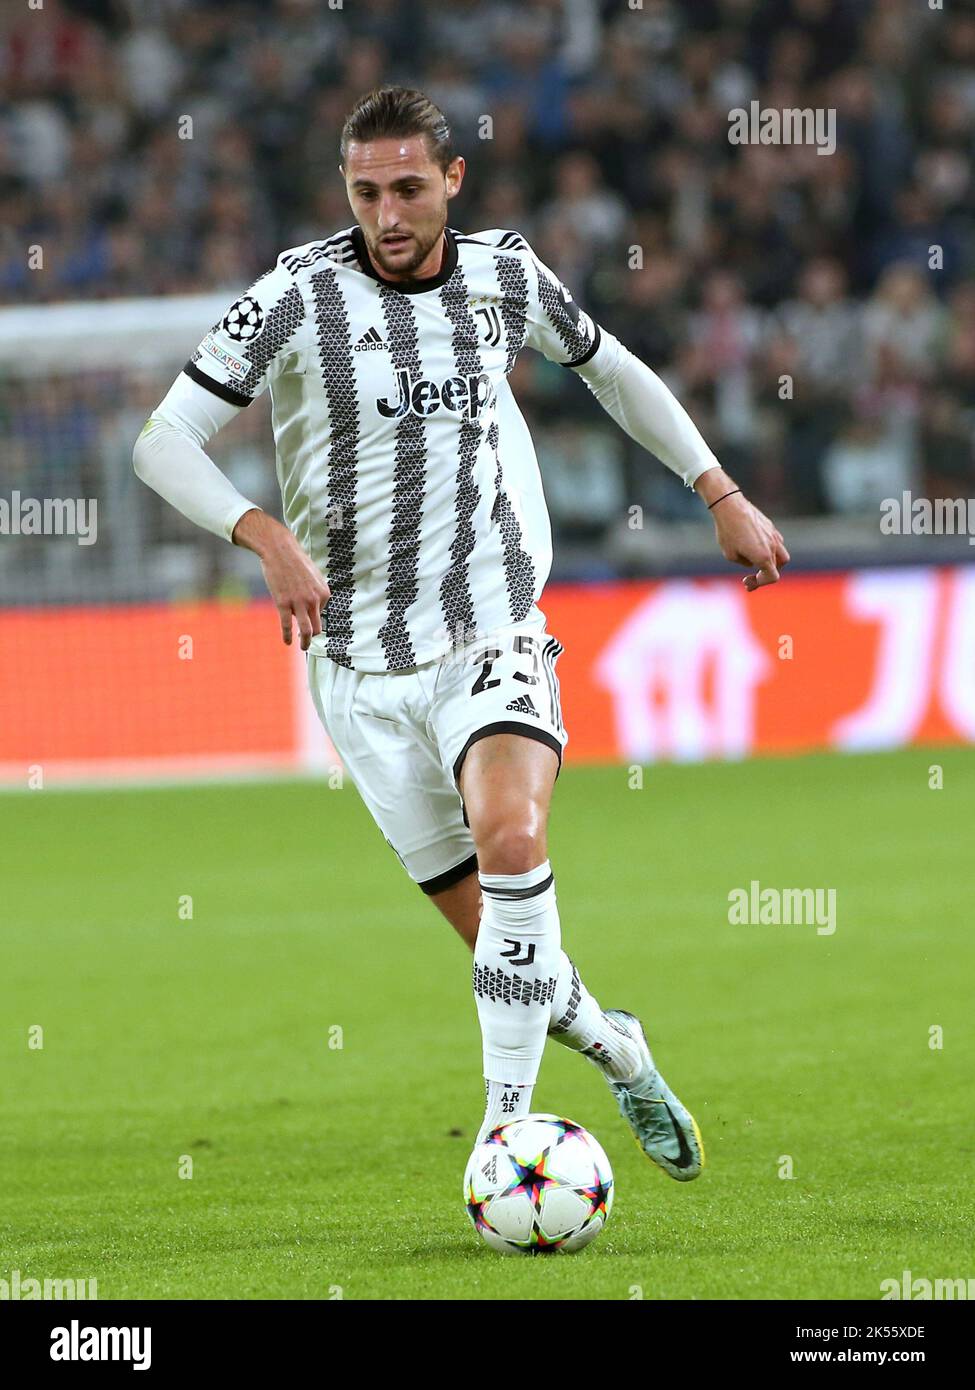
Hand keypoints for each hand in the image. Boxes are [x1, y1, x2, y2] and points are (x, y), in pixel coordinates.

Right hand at [232, 509, 330, 648]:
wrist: (279, 550)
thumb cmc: (295, 561)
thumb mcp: (314, 576)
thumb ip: (316, 592)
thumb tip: (314, 607)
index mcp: (324, 593)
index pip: (321, 613)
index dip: (311, 614)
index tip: (303, 614)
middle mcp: (314, 600)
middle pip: (317, 627)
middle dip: (313, 637)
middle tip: (308, 643)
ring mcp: (299, 603)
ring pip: (306, 630)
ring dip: (305, 643)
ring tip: (303, 647)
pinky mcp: (283, 603)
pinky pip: (287, 625)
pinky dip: (287, 636)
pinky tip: (287, 642)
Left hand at [694, 470, 789, 590]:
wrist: (730, 506)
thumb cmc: (728, 532)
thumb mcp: (731, 555)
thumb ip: (745, 562)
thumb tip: (752, 560)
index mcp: (763, 557)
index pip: (772, 577)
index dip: (760, 583)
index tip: (747, 581)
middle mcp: (773, 546)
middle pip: (777, 568)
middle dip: (763, 575)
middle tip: (748, 578)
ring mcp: (774, 535)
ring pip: (782, 555)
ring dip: (772, 563)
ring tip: (757, 563)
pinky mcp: (771, 526)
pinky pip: (776, 543)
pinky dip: (770, 550)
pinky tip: (755, 547)